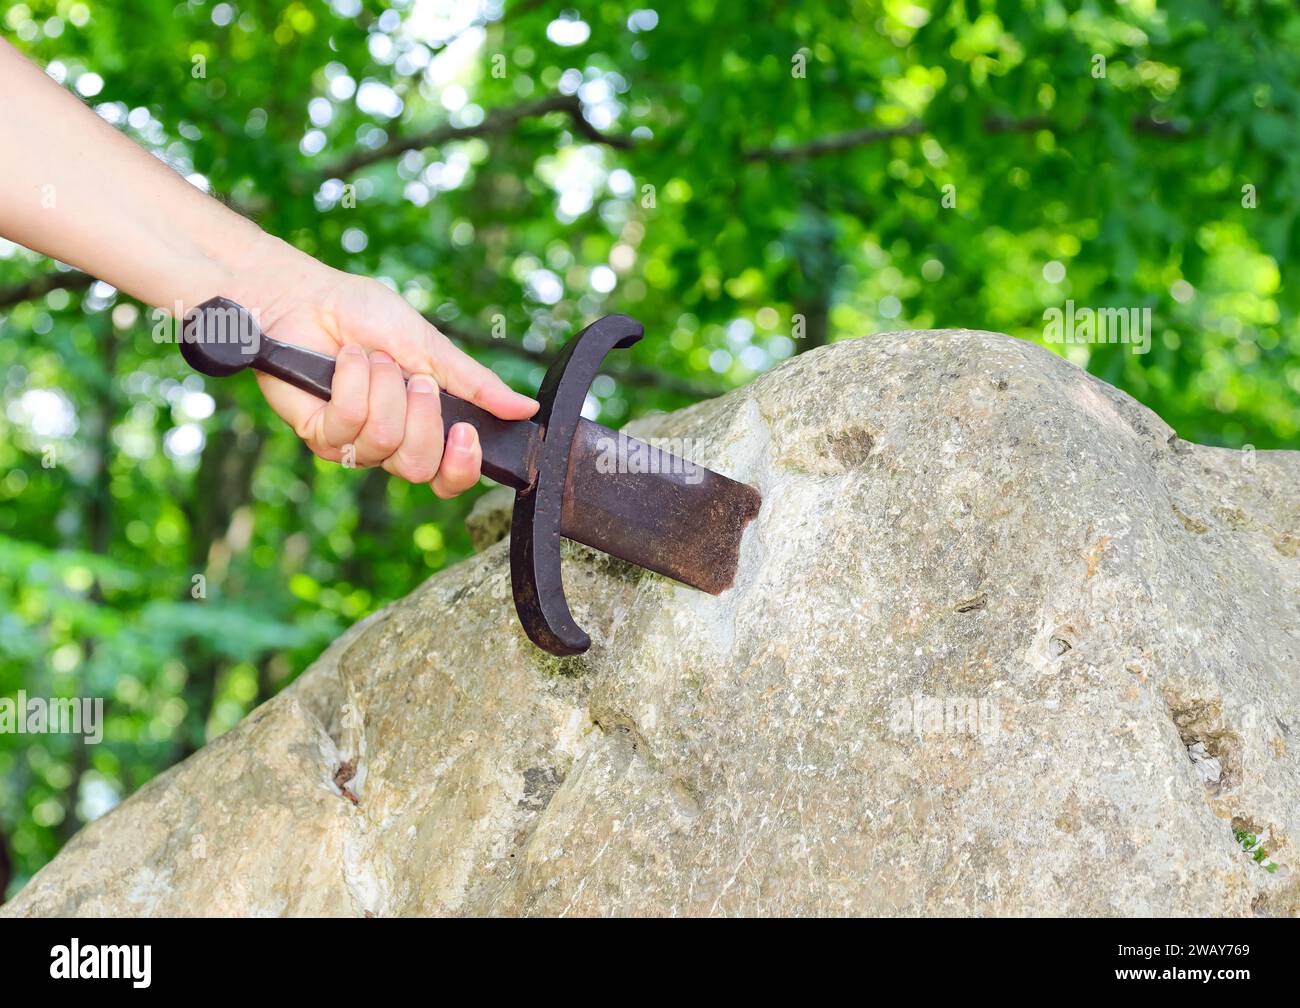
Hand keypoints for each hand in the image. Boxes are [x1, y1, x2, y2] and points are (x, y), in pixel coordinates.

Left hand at [220, 237, 537, 495]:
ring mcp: (353, 443)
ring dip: (383, 390)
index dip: (462, 467)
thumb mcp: (430, 346)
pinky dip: (351, 383)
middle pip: (420, 468)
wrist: (305, 296)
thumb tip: (526, 408)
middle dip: (420, 417)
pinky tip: (345, 360)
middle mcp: (391, 442)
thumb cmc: (363, 315)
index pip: (451, 476)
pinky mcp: (318, 434)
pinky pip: (347, 425)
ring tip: (372, 358)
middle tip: (412, 377)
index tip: (465, 432)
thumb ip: (476, 383)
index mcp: (425, 425)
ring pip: (384, 445)